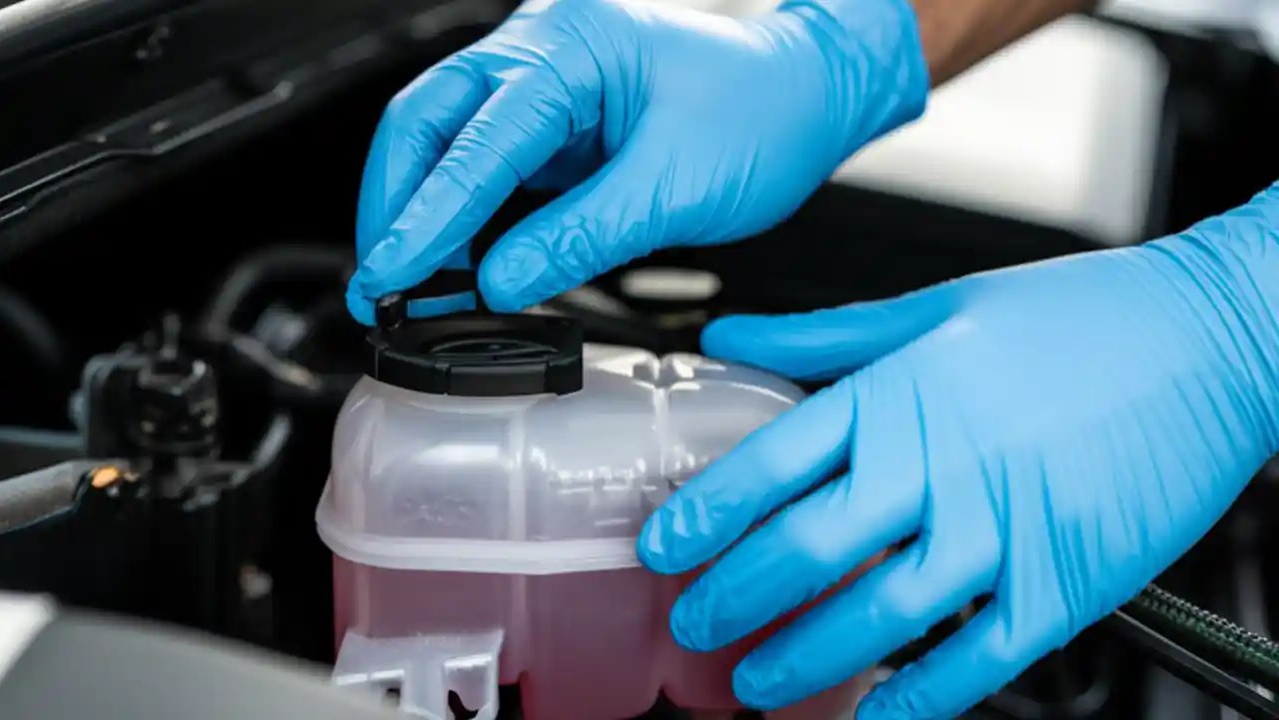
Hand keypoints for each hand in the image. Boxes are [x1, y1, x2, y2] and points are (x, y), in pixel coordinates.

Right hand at [346, 0, 928, 322]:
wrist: (810, 95)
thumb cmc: (766, 114)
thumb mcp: (675, 186)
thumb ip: (580, 236)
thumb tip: (501, 285)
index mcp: (570, 43)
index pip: (476, 138)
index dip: (428, 216)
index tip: (392, 276)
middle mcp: (543, 50)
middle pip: (428, 123)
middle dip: (397, 206)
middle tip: (379, 287)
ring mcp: (544, 85)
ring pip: (447, 145)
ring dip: (422, 215)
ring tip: (409, 291)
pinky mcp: (554, 123)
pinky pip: (487, 168)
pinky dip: (464, 219)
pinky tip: (456, 267)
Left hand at [637, 184, 1278, 717]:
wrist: (1217, 334)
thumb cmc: (1081, 316)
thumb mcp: (939, 306)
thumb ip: (823, 334)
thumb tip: (733, 333)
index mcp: (901, 393)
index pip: (772, 463)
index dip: (705, 513)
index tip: (663, 546)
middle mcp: (941, 465)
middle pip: (807, 549)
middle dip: (732, 597)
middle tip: (692, 623)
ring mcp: (1004, 531)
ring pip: (877, 614)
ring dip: (804, 657)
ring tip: (754, 682)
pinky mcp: (1064, 583)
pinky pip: (976, 658)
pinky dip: (917, 698)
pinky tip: (871, 717)